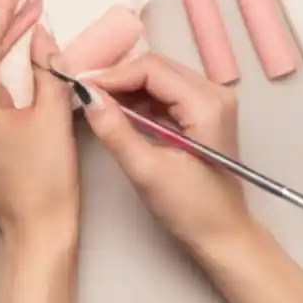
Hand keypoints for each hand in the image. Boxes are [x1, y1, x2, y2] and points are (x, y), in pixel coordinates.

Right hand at [80, 53, 253, 254]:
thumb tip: (86, 96)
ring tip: (95, 102)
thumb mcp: (146, 171)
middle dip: (117, 77)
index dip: (112, 75)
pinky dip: (138, 99)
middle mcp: (214, 93)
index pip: (151, 69)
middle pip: (155, 67)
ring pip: (158, 78)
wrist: (222, 234)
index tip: (80, 87)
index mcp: (207, 104)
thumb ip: (115, 130)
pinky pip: (164, 93)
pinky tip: (117, 112)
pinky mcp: (202, 112)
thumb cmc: (190, 209)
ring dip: (126, 87)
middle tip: (83, 92)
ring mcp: (210, 101)